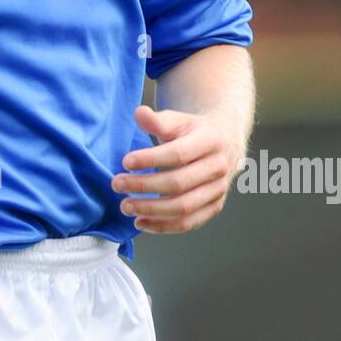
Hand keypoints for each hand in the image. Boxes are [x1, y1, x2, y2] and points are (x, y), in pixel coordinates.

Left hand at [111, 103, 245, 233]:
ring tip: (126, 206)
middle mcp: (218, 167)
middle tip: (117, 184)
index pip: (178, 154)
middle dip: (144, 186)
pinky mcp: (214, 207)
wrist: (223, 142)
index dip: (150, 159)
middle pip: (178, 183)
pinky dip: (162, 226)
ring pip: (183, 207)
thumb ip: (157, 119)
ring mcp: (218, 190)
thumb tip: (139, 113)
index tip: (125, 162)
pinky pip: (188, 223)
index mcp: (210, 141)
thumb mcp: (178, 119)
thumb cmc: (193, 131)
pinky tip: (140, 222)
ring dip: (151, 210)